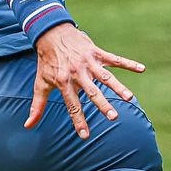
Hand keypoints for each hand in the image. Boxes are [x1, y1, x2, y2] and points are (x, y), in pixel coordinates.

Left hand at [25, 23, 145, 138]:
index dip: (78, 121)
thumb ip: (37, 106)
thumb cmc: (47, 62)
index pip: (72, 105)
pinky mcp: (97, 53)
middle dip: (103, 104)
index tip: (85, 136)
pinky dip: (128, 63)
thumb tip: (28, 126)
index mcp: (63, 82)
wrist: (51, 33)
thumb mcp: (41, 83)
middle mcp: (77, 73)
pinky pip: (115, 59)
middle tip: (113, 117)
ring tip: (129, 98)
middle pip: (92, 92)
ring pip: (106, 77)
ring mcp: (88, 62)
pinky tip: (142, 69)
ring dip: (118, 87)